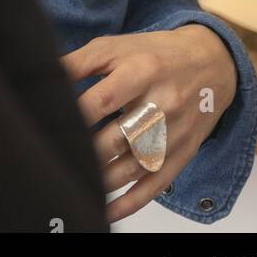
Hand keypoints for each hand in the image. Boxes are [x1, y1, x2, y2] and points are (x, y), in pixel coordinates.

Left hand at [61, 25, 237, 222]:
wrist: (211, 62)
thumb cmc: (154, 53)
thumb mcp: (117, 46)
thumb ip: (79, 61)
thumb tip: (45, 75)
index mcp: (140, 70)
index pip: (102, 100)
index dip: (75, 116)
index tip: (51, 125)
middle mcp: (161, 103)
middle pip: (118, 138)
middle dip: (87, 152)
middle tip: (59, 158)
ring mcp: (174, 132)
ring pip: (135, 167)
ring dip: (103, 182)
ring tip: (76, 182)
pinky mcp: (182, 153)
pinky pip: (156, 184)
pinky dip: (131, 202)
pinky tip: (108, 211)